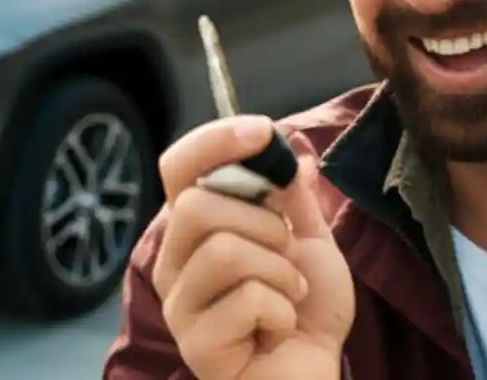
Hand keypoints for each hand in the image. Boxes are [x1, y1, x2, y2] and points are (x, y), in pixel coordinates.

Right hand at [151, 115, 354, 379]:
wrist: (312, 374)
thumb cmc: (305, 312)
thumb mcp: (309, 241)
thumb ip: (294, 197)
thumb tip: (290, 148)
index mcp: (194, 228)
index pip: (177, 167)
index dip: (214, 141)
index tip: (261, 131)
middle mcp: (174, 262)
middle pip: (197, 205)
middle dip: (262, 222)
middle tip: (286, 252)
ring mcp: (180, 304)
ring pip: (223, 250)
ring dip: (278, 270)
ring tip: (288, 293)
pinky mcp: (196, 344)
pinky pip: (246, 300)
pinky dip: (281, 310)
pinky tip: (280, 327)